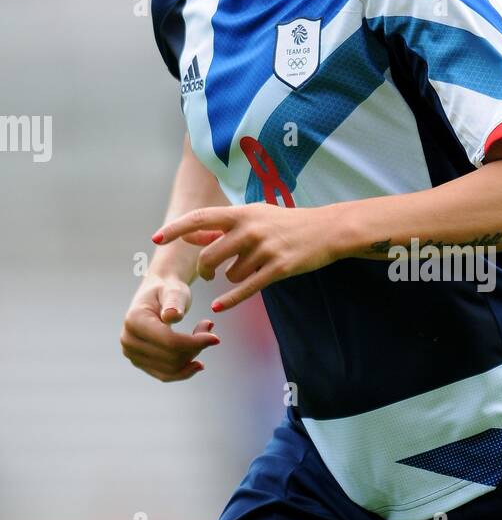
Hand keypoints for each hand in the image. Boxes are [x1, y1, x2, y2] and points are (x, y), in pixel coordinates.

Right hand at [120, 275, 220, 381]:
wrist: (158, 294)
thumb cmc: (168, 289)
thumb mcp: (174, 290)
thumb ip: (174, 301)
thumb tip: (171, 316)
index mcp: (134, 320)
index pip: (169, 341)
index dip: (195, 342)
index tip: (216, 338)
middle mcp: (128, 339)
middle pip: (171, 357)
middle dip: (196, 347)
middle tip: (209, 330)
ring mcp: (132, 354)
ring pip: (171, 368)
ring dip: (192, 356)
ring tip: (204, 337)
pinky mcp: (140, 362)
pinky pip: (165, 375)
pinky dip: (184, 371)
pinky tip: (197, 363)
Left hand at [151, 203, 339, 312]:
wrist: (326, 230)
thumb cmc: (285, 223)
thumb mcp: (253, 216)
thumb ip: (221, 228)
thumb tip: (190, 236)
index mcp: (241, 213)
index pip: (200, 219)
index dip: (176, 229)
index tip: (156, 239)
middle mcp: (250, 229)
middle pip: (209, 257)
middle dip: (205, 269)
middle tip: (208, 273)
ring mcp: (264, 249)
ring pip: (230, 275)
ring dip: (234, 278)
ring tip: (252, 269)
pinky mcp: (278, 268)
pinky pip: (246, 288)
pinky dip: (230, 299)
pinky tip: (219, 306)